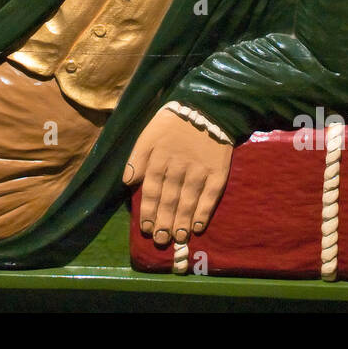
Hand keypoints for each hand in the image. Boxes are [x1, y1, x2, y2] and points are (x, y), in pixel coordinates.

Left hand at [123, 107, 232, 245]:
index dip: (149, 211)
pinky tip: (198, 227)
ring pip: (188, 200)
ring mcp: (199, 170)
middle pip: (170, 199)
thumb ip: (137, 158)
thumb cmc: (172, 123)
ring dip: (182, 222)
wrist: (206, 108)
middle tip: (160, 241)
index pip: (152, 190)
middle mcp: (178, 166)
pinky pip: (210, 195)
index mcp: (159, 158)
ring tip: (177, 238)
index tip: (146, 229)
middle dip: (164, 222)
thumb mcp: (148, 134)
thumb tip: (129, 183)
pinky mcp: (218, 171)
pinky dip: (204, 212)